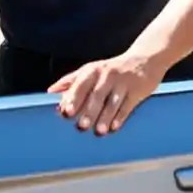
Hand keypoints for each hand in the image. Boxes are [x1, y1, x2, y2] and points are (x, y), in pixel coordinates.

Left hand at [48, 53, 165, 134]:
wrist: (143, 60)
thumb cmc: (110, 69)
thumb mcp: (90, 70)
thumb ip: (70, 81)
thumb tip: (50, 91)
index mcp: (92, 71)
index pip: (80, 85)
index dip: (74, 98)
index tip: (67, 112)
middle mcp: (106, 75)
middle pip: (96, 95)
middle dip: (89, 111)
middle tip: (81, 126)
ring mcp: (122, 83)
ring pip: (112, 102)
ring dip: (105, 117)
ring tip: (98, 131)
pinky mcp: (136, 90)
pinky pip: (127, 105)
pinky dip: (120, 117)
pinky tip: (114, 127)